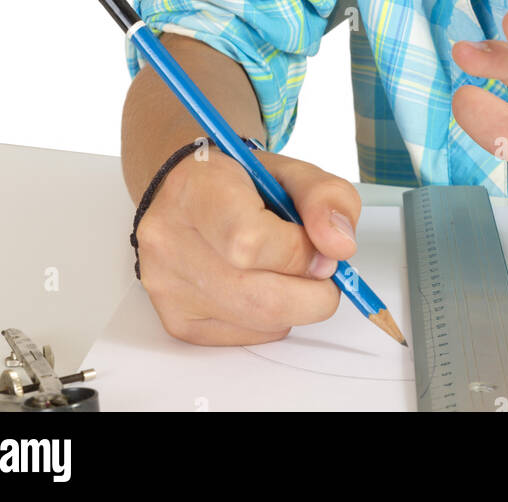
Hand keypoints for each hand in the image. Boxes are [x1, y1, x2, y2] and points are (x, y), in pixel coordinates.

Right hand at [135, 147, 361, 344]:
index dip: (300, 253)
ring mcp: (167, 285)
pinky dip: (269, 318)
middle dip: (312, 291)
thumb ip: (326, 197)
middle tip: (321, 268)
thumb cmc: (237, 182)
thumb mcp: (288, 171)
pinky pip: (245, 337)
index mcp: (195, 190)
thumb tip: (340, 247)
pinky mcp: (175, 319)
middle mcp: (169, 240)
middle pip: (258, 298)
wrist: (184, 193)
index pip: (250, 242)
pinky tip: (258, 283)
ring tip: (286, 269)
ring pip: (258, 323)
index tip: (322, 247)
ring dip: (293, 303)